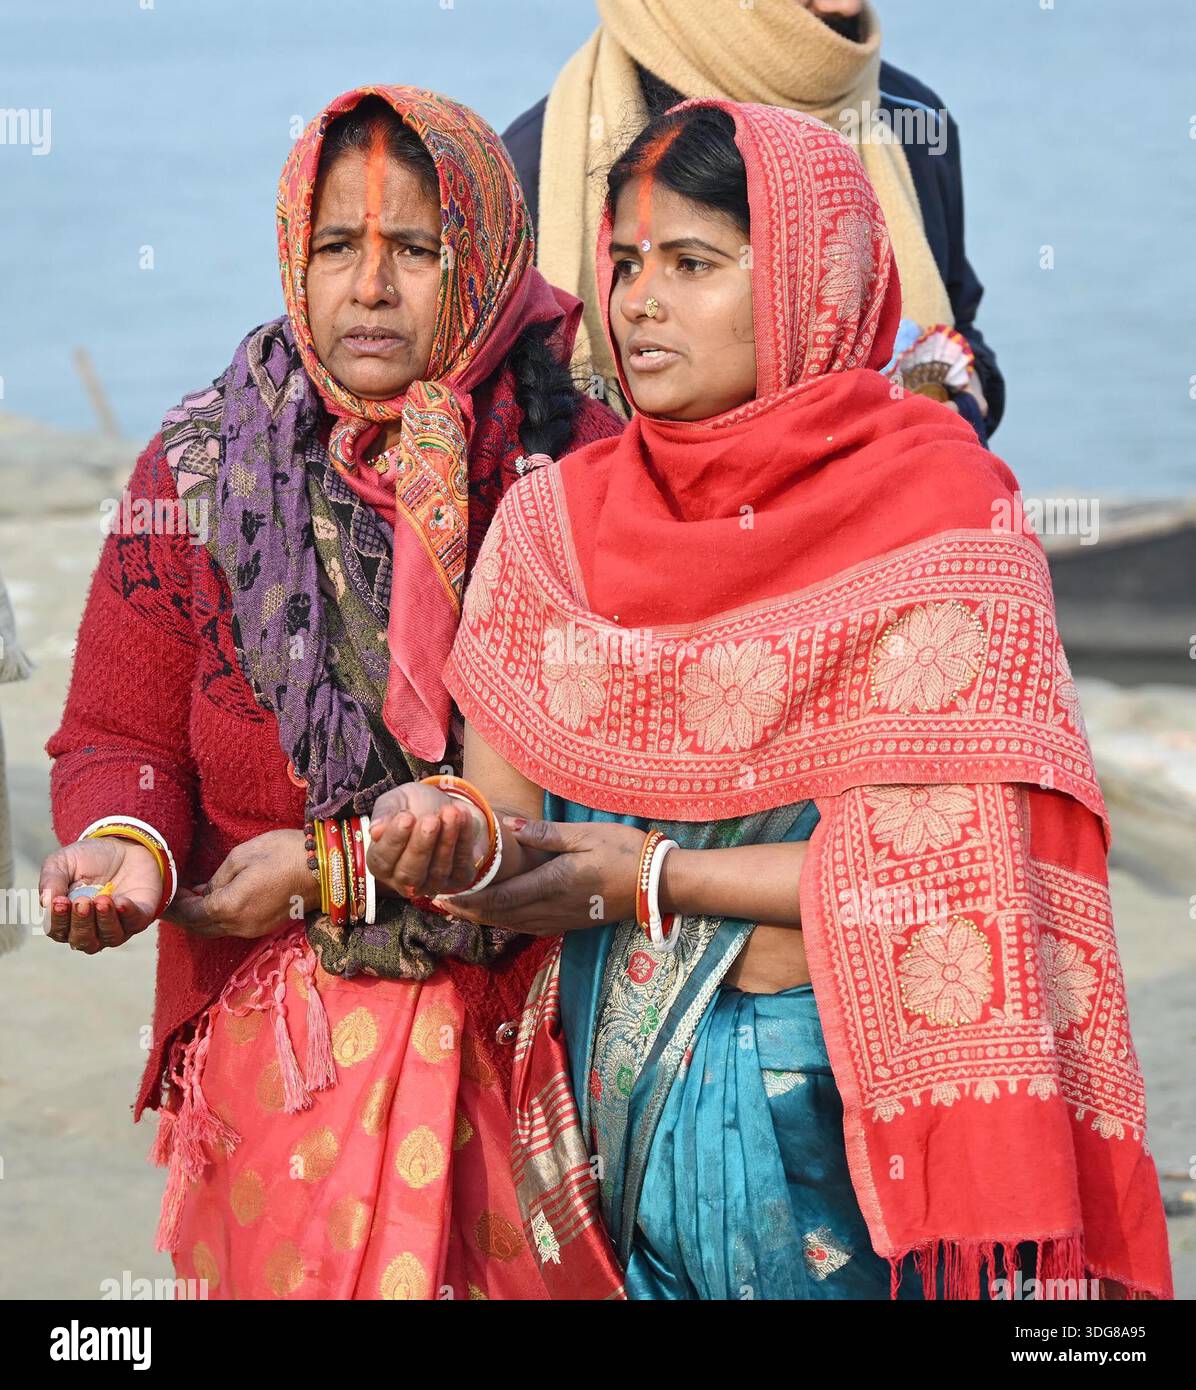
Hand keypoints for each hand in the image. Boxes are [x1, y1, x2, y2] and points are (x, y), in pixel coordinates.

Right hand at [39, 837, 163, 952]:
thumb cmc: (87, 860)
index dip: (57, 920)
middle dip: (81, 923)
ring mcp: (116, 926)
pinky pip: (135, 922)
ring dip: (105, 920)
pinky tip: (121, 902)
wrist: (123, 847)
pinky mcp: (139, 917)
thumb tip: (44, 901)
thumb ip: (51, 880)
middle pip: (83, 940)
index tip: (59, 902)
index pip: (57, 930)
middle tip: (82, 902)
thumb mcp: (63, 862)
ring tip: (101, 900)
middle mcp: (91, 929)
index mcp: (66, 920)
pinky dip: (128, 914)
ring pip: (109, 936)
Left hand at [164, 829, 313, 939]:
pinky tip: (215, 901)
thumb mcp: (242, 856)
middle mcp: (238, 926)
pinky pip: (233, 926)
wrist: (326, 868)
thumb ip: (218, 878)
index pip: (190, 914)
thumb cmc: (283, 854)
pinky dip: (218, 917)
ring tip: (190, 898)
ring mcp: (253, 929)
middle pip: (200, 927)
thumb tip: (207, 892)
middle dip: (183, 915)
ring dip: (201, 917)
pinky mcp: (266, 926)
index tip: (163, 895)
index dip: (173, 907)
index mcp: (228, 907)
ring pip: (216, 929)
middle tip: (171, 899)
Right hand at [367, 784, 487, 898]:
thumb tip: (375, 831)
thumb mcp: (395, 801)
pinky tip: (463, 816)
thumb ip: (384, 813)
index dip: (394, 840)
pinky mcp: (458, 880)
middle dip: (421, 846)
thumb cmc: (413, 807)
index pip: (383, 860)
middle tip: (430, 820)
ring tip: (450, 812)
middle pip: (410, 874)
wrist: (444, 807)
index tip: (405, 818)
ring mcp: (432, 884)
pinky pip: (462, 864)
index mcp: (381, 864)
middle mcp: (404, 882)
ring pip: (438, 871)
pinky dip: (464, 840)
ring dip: (446, 840)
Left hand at [441, 818, 643, 934]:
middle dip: (468, 910)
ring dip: (483, 918)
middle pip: (500, 916)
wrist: (657, 883)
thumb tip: (508, 827)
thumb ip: (544, 834)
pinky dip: (505, 922)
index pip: (500, 897)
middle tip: (440, 902)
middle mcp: (552, 908)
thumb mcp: (585, 834)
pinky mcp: (569, 923)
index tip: (444, 892)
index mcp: (552, 884)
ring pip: (512, 925)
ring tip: (460, 909)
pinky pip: (528, 927)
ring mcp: (561, 919)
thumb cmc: (624, 851)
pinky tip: (497, 915)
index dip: (469, 898)